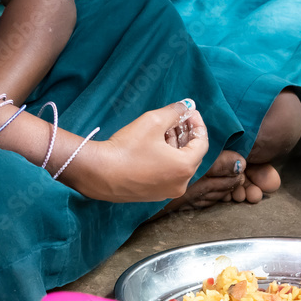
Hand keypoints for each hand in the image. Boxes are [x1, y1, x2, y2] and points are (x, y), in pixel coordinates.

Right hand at [74, 101, 210, 202]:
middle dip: (185, 134)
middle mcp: (181, 184)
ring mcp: (167, 191)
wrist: (98, 173)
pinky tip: (155, 144)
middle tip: (176, 118)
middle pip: (191, 154)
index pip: (202, 143)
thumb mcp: (153, 122)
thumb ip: (174, 112)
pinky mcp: (154, 194)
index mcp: (185, 168)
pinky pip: (167, 173)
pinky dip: (166, 158)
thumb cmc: (126, 148)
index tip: (189, 111)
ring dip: (174, 145)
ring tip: (164, 128)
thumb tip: (186, 106)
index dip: (197, 124)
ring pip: (178, 164)